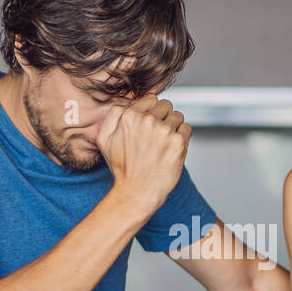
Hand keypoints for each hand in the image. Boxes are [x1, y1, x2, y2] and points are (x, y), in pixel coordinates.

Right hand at [98, 93, 190, 213]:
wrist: (138, 191)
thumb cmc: (123, 168)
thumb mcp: (104, 139)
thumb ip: (113, 114)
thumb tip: (127, 101)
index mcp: (129, 116)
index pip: (150, 99)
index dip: (151, 111)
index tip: (150, 123)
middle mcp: (148, 120)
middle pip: (165, 105)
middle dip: (162, 117)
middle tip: (156, 136)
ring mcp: (165, 130)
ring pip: (177, 116)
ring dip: (173, 126)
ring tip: (163, 143)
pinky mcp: (179, 141)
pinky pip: (186, 128)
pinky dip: (182, 137)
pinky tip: (171, 148)